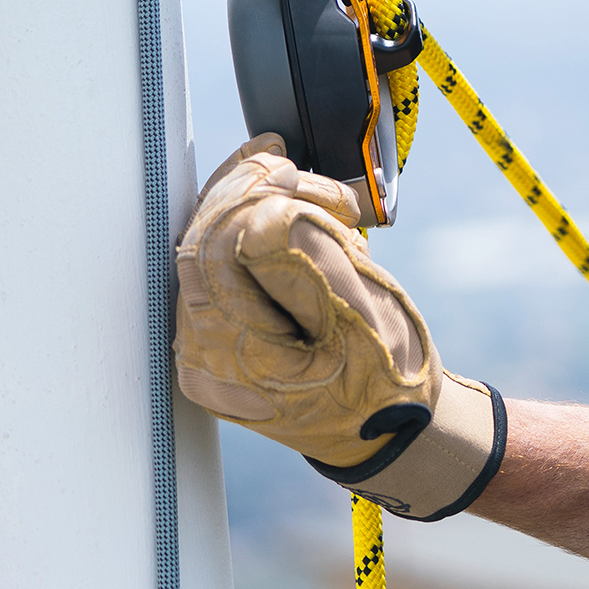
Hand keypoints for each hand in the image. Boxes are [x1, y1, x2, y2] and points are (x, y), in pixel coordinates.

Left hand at [173, 135, 503, 519]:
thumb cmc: (386, 377)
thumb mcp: (364, 315)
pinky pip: (221, 272)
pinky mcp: (212, 340)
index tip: (287, 162)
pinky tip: (303, 230)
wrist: (385, 426)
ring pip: (211, 252)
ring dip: (259, 212)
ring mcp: (201, 352)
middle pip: (203, 245)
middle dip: (252, 195)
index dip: (246, 193)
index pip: (213, 247)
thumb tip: (262, 212)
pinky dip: (258, 239)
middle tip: (303, 174)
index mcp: (235, 356)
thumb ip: (307, 260)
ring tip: (322, 210)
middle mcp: (202, 358)